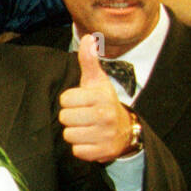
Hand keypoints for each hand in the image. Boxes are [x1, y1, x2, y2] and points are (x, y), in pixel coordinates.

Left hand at [59, 34, 132, 161]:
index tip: (81, 102)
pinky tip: (91, 140)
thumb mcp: (97, 81)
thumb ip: (88, 60)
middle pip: (65, 118)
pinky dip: (81, 148)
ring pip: (69, 135)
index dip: (70, 101)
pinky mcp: (103, 152)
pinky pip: (77, 151)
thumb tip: (87, 38)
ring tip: (87, 128)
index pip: (65, 100)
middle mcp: (105, 116)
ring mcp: (105, 135)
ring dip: (75, 133)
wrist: (125, 130)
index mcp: (101, 97)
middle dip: (71, 117)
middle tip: (83, 116)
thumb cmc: (104, 102)